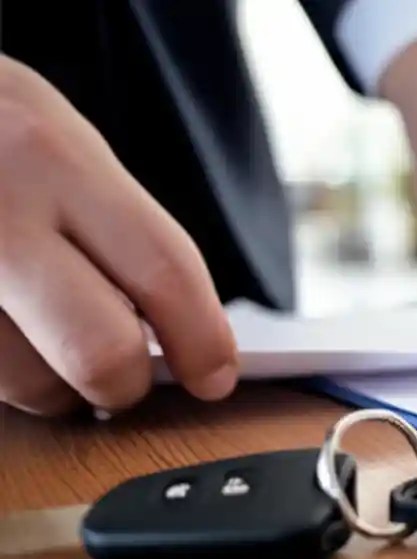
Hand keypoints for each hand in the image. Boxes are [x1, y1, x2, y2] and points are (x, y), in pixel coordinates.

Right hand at [0, 58, 236, 416]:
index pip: (164, 271)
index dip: (203, 340)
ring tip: (37, 337)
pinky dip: (4, 368)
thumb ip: (112, 219)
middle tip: (122, 376)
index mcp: (51, 156)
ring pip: (26, 384)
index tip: (215, 375)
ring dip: (48, 382)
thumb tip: (180, 329)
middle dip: (123, 382)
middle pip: (101, 352)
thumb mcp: (47, 134)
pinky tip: (4, 328)